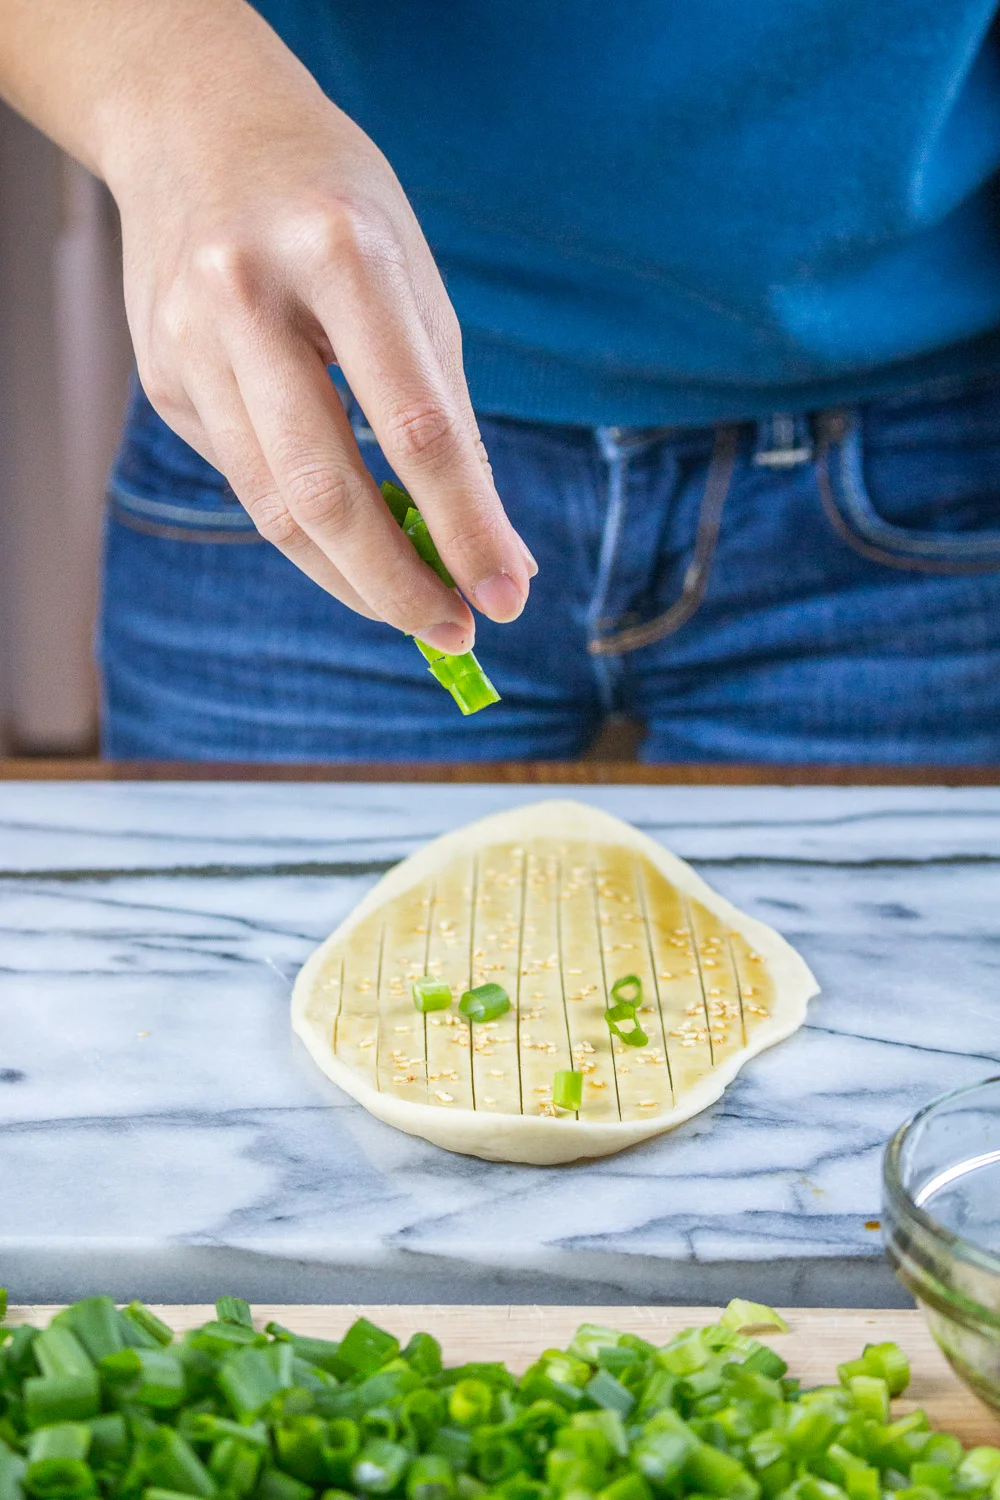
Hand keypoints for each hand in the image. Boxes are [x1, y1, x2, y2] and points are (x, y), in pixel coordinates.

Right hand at [110, 27, 534, 654]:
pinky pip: (248, 482)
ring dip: (354, 578)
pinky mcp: (162, 379)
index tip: (509, 594)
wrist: (196, 124)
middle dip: (397, 585)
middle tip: (455, 632)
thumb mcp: (414, 277)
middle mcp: (245, 297)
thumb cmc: (336, 207)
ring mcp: (187, 342)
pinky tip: (349, 536)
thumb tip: (491, 548)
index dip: (467, 527)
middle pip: (324, 492)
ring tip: (415, 606)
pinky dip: (310, 528)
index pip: (415, 428)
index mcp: (338, 251)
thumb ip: (448, 412)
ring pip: (275, 508)